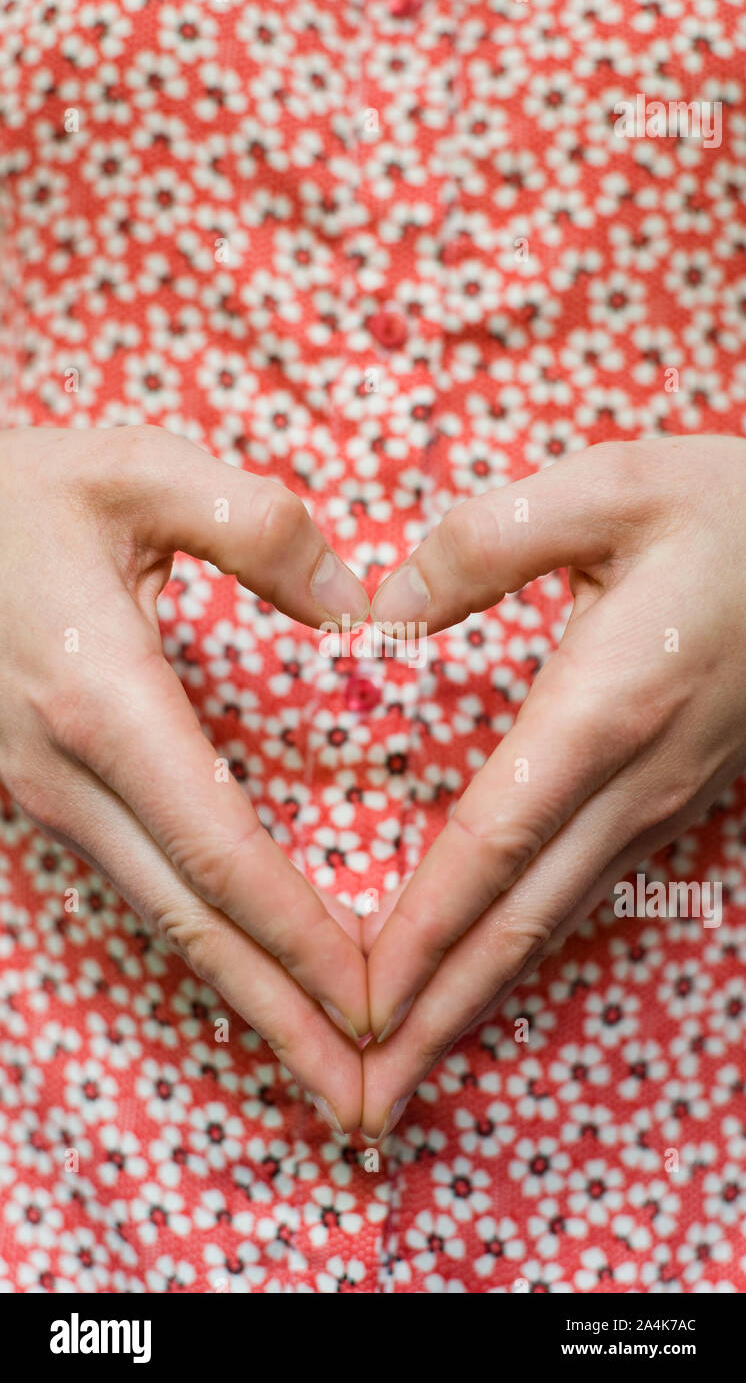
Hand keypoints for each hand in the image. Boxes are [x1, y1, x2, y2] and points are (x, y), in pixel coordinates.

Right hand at [0, 424, 371, 1130]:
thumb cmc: (14, 496)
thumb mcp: (136, 471)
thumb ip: (256, 525)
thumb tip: (361, 608)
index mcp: (102, 701)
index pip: (221, 851)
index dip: (300, 936)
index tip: (377, 1000)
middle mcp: (69, 775)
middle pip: (192, 924)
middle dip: (284, 1019)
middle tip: (366, 1104)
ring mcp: (47, 797)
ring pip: (161, 922)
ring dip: (248, 1002)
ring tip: (323, 1072)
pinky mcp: (47, 796)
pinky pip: (140, 890)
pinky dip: (206, 950)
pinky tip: (250, 980)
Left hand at [362, 436, 745, 1138]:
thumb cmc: (730, 512)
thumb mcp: (609, 486)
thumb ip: (485, 541)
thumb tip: (377, 609)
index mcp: (604, 709)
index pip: (491, 844)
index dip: (422, 930)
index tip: (360, 1001)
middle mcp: (633, 780)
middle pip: (519, 919)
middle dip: (437, 1012)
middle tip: (367, 1097)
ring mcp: (659, 800)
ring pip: (553, 923)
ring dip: (474, 999)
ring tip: (409, 1065)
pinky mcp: (670, 798)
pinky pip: (582, 894)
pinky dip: (520, 952)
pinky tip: (483, 978)